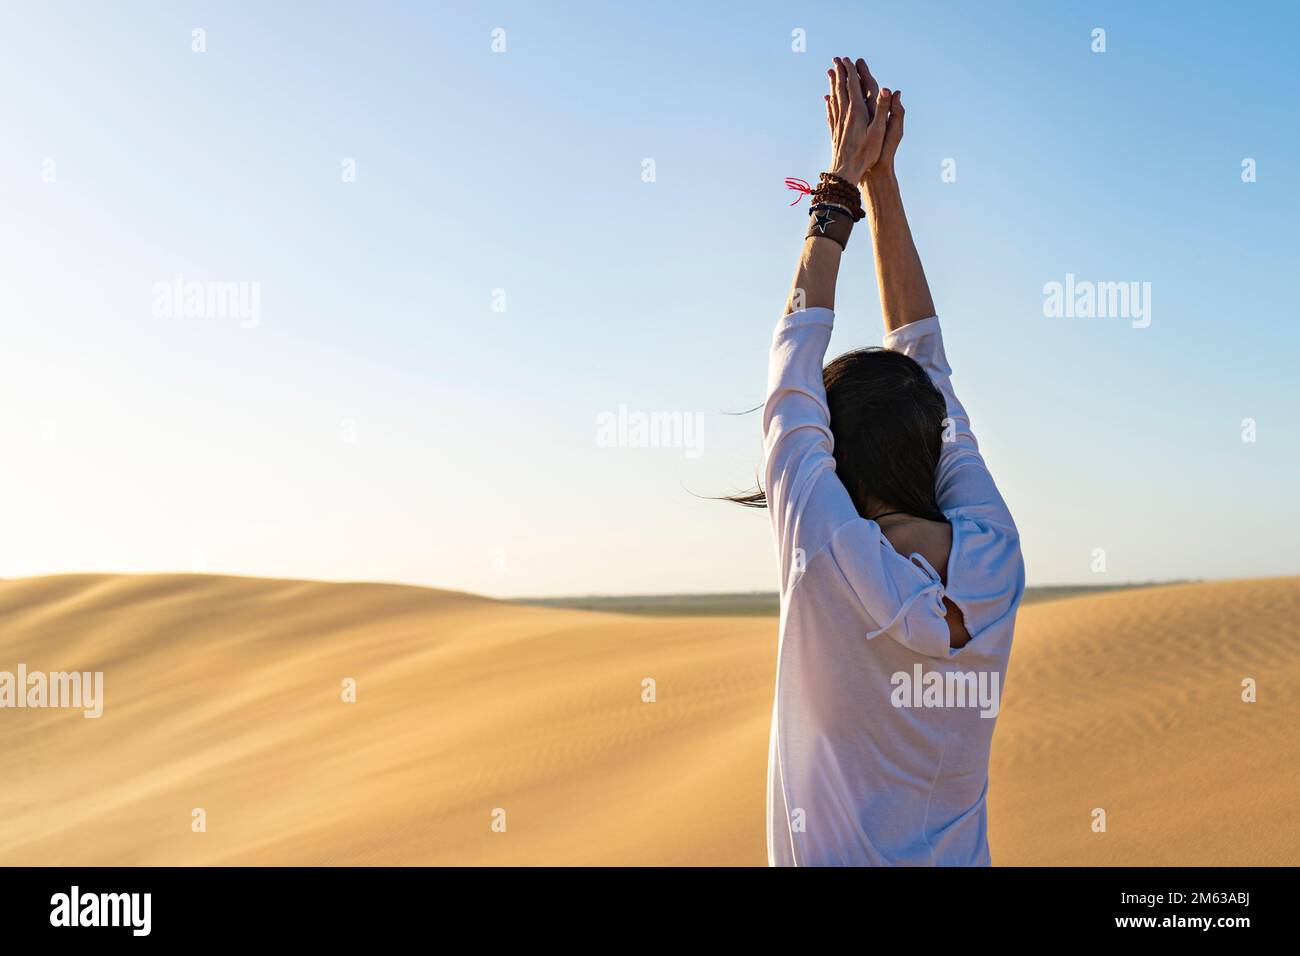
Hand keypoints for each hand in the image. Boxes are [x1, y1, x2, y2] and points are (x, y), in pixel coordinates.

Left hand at [823, 56, 901, 184]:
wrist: (845, 172)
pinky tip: (827, 100)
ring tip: (830, 74)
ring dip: (833, 85)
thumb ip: (883, 110)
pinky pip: (831, 113)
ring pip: (834, 99)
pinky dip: (829, 103)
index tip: (847, 59)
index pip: (853, 87)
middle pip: (841, 89)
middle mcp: (845, 115)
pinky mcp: (835, 133)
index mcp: (857, 112)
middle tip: (836, 60)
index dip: (850, 72)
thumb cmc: (865, 154)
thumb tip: (888, 89)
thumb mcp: (880, 132)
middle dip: (840, 73)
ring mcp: (838, 124)